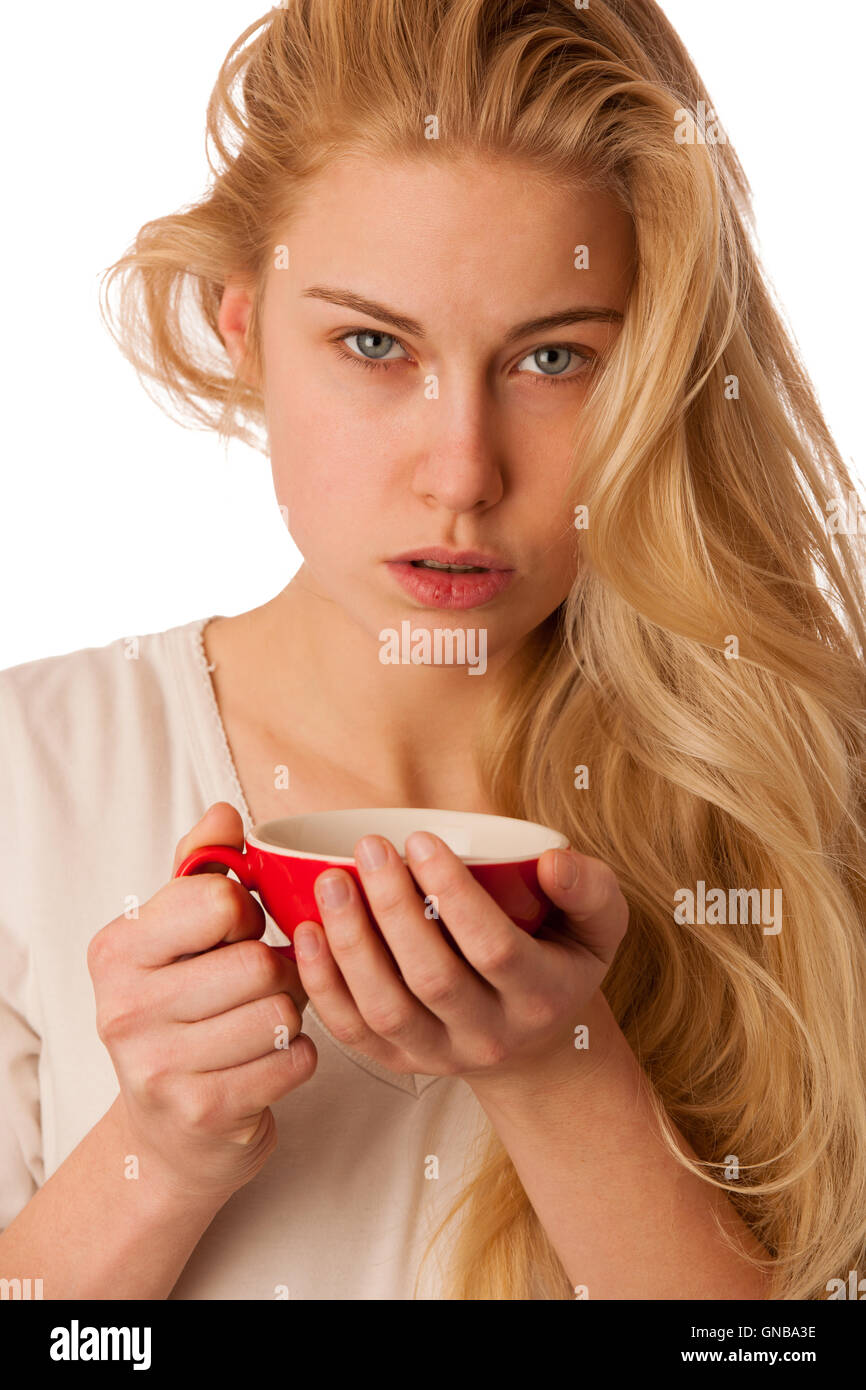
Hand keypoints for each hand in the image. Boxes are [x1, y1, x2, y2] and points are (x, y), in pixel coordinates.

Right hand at [87, 803, 316, 1204]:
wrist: (170, 1130)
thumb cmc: (183, 1011)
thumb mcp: (179, 932)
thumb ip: (202, 864)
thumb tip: (224, 813)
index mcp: (116, 949)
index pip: (222, 900)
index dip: (249, 914)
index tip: (236, 935)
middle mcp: (125, 1008)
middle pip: (259, 961)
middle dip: (280, 970)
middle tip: (262, 985)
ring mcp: (158, 1067)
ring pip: (282, 1011)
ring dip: (291, 1015)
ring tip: (263, 1021)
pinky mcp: (202, 1112)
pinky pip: (294, 1060)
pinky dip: (298, 1056)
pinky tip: (268, 1060)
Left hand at [292, 832, 628, 1088]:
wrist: (537, 1040)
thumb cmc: (560, 958)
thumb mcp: (597, 925)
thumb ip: (589, 887)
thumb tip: (553, 859)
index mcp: (541, 996)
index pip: (494, 948)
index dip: (455, 896)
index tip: (422, 840)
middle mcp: (490, 1034)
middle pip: (433, 978)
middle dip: (394, 909)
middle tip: (369, 848)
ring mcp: (441, 1055)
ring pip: (386, 1009)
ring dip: (351, 944)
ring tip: (331, 883)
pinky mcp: (399, 1063)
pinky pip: (353, 1032)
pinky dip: (324, 985)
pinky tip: (307, 933)